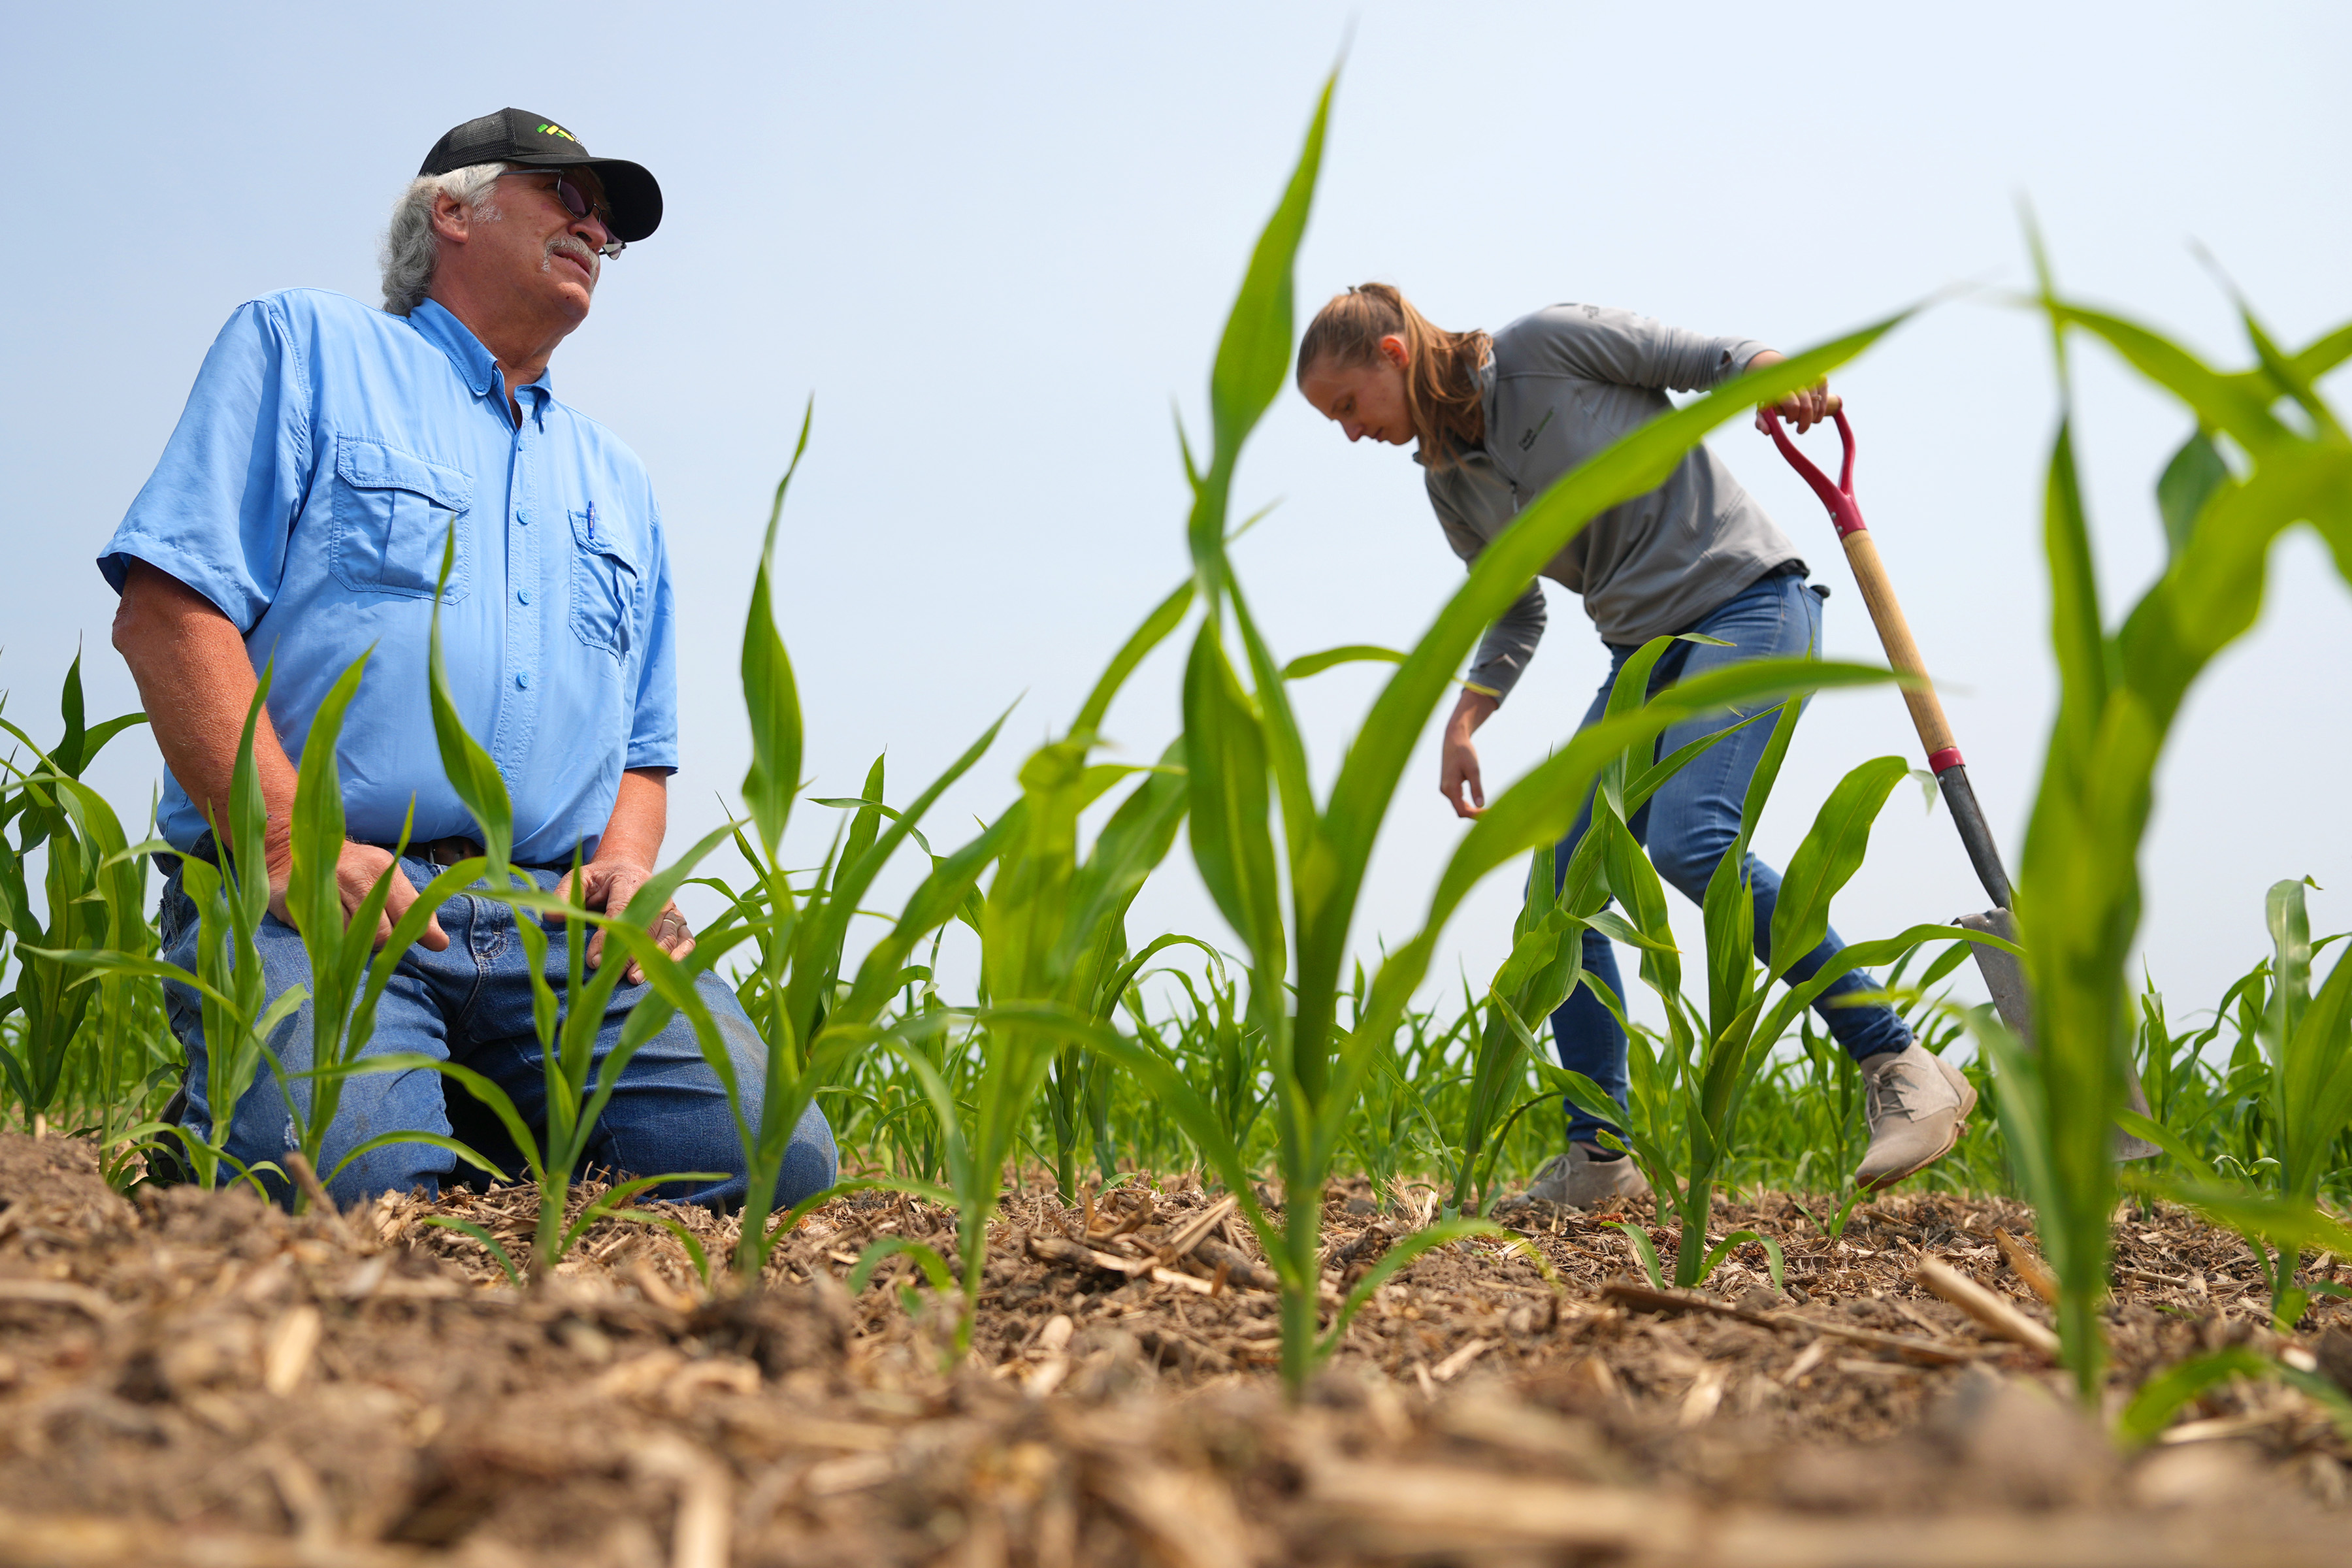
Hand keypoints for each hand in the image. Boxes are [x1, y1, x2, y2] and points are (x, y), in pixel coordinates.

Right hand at [266, 838, 449, 951]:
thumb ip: (411, 907)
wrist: (294, 849)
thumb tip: (440, 943)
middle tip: (375, 933)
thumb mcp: (384, 878)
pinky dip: (334, 942)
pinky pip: (328, 940)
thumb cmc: (348, 869)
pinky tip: (331, 928)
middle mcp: (355, 877)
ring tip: (350, 927)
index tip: (433, 944)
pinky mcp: (301, 906)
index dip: (419, 933)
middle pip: (383, 934)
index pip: (410, 911)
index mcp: (381, 868)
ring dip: (356, 944)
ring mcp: (326, 891)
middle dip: (383, 942)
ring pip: (355, 941)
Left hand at [549, 856, 692, 984]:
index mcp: (630, 880)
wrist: (629, 868)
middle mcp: (657, 894)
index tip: (594, 961)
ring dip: (654, 959)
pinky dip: (681, 955)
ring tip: (635, 979)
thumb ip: (565, 894)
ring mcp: (671, 908)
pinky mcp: (679, 920)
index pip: (622, 911)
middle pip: (647, 928)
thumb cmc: (602, 879)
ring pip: (668, 936)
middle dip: (629, 955)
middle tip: (613, 977)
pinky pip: (687, 938)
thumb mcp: (580, 878)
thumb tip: (551, 916)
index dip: (609, 938)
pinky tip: (665, 970)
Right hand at [1440, 688, 1497, 818]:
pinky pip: (1458, 801)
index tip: (1491, 814)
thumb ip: (1476, 788)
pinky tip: (1479, 804)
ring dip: (1472, 811)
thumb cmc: (1464, 752)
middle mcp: (1445, 791)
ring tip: (1487, 811)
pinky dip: (1468, 805)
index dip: (1477, 816)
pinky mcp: (1449, 785)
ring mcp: (1446, 789)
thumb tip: (1480, 805)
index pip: (1463, 811)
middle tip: (1492, 815)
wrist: (1454, 739)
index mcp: (1450, 788)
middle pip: (1460, 811)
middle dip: (1475, 816)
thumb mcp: (1474, 769)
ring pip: (1459, 807)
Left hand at [1745, 348, 1836, 434]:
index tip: (1789, 422)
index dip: (1792, 417)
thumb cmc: (1771, 396)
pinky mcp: (1820, 378)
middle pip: (1806, 406)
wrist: (1780, 373)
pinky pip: (1825, 397)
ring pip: (1817, 403)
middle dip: (1805, 422)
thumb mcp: (1762, 408)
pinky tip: (1815, 418)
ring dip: (1813, 417)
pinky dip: (1822, 410)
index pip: (1793, 405)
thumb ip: (1761, 422)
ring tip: (1806, 422)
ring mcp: (1810, 377)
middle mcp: (1796, 380)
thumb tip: (1768, 432)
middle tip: (1800, 430)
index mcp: (1780, 386)